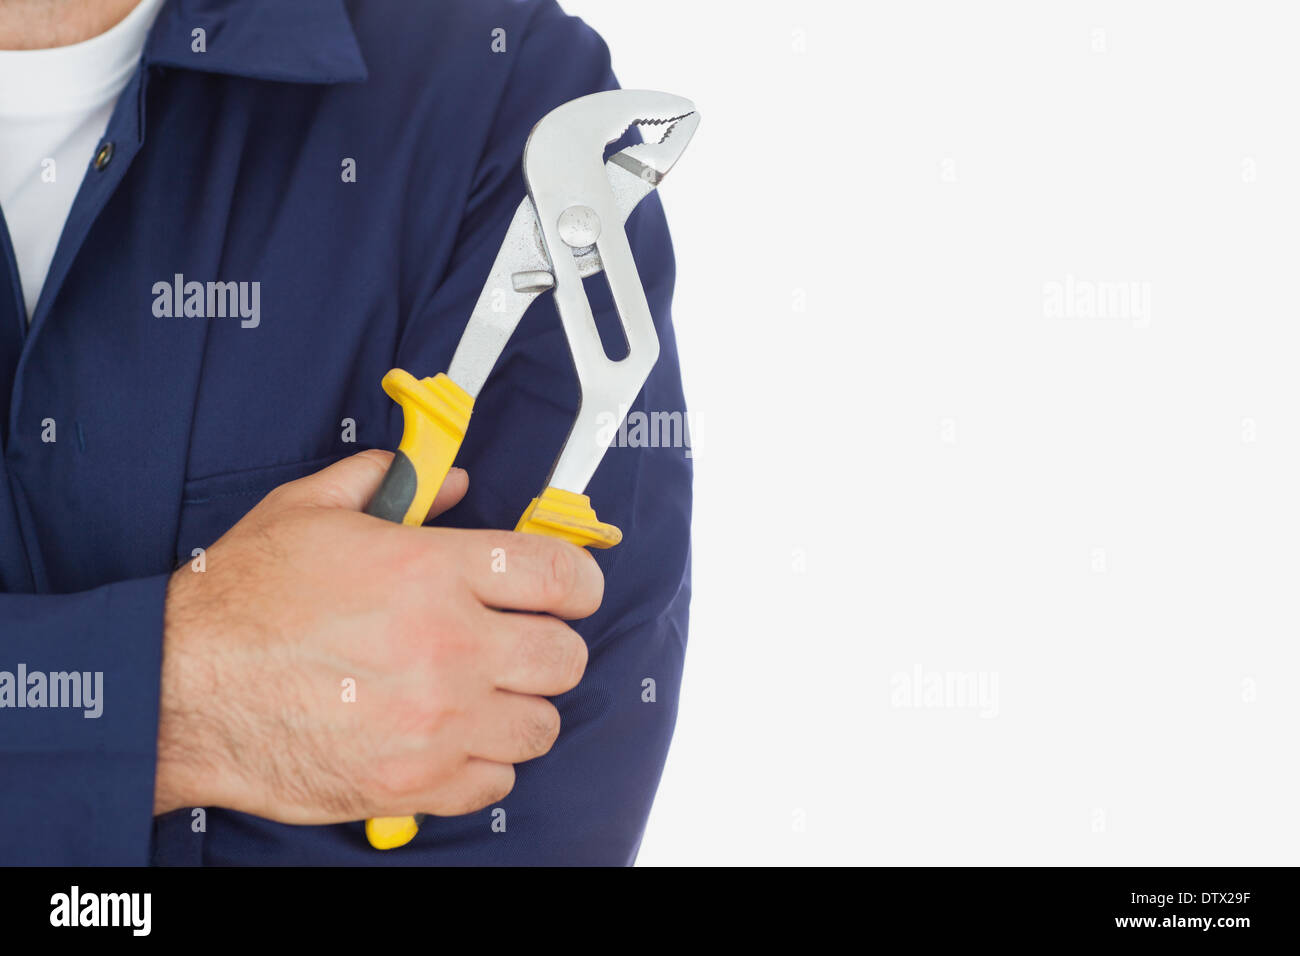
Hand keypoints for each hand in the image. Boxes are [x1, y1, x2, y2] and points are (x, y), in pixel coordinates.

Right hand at [154, 450, 601, 823]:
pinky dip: (484, 765)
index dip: (580, 581)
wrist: (179, 691)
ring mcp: (435, 723)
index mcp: (430, 572)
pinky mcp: (413, 783)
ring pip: (541, 726)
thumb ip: (386, 483)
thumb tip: (448, 480)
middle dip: (551, 646)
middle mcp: (447, 649)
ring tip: (484, 694)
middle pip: (567, 657)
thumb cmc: (240, 602)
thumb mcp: (308, 512)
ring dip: (520, 708)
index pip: (560, 575)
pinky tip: (451, 740)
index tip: (571, 590)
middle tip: (521, 642)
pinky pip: (496, 783)